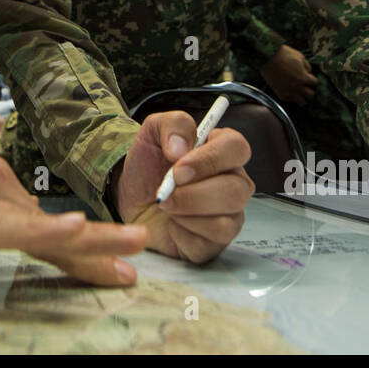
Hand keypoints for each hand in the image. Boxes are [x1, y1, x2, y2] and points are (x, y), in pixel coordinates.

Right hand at [0, 129, 147, 284]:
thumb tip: (12, 229)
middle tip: (137, 261)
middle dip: (99, 248)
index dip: (87, 246)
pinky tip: (67, 232)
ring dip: (87, 243)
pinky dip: (41, 229)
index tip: (120, 265)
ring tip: (126, 255)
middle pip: (54, 227)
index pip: (47, 224)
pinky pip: (6, 225)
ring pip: (40, 227)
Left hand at [113, 111, 253, 262]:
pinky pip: (209, 241)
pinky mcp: (217, 242)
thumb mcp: (152, 133)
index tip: (179, 168)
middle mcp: (234, 182)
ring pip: (225, 220)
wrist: (131, 199)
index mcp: (223, 151)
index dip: (210, 159)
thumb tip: (182, 146)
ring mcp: (230, 215)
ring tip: (166, 206)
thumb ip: (172, 124)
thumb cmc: (149, 166)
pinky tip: (172, 225)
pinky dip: (183, 233)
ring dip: (186, 212)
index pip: (237, 148)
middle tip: (166, 192)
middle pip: (236, 191)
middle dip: (193, 193)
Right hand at [259, 45, 316, 105]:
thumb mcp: (300, 56)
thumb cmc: (284, 55)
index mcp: (303, 78)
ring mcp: (288, 92)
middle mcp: (297, 87)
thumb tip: (309, 72)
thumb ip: (307, 66)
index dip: (312, 79)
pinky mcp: (280, 94)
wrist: (267, 58)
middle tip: (306, 85)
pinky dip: (292, 97)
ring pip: (302, 102)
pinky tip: (291, 90)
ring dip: (302, 96)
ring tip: (300, 92)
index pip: (315, 83)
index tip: (309, 77)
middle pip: (311, 95)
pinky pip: (290, 100)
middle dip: (310, 89)